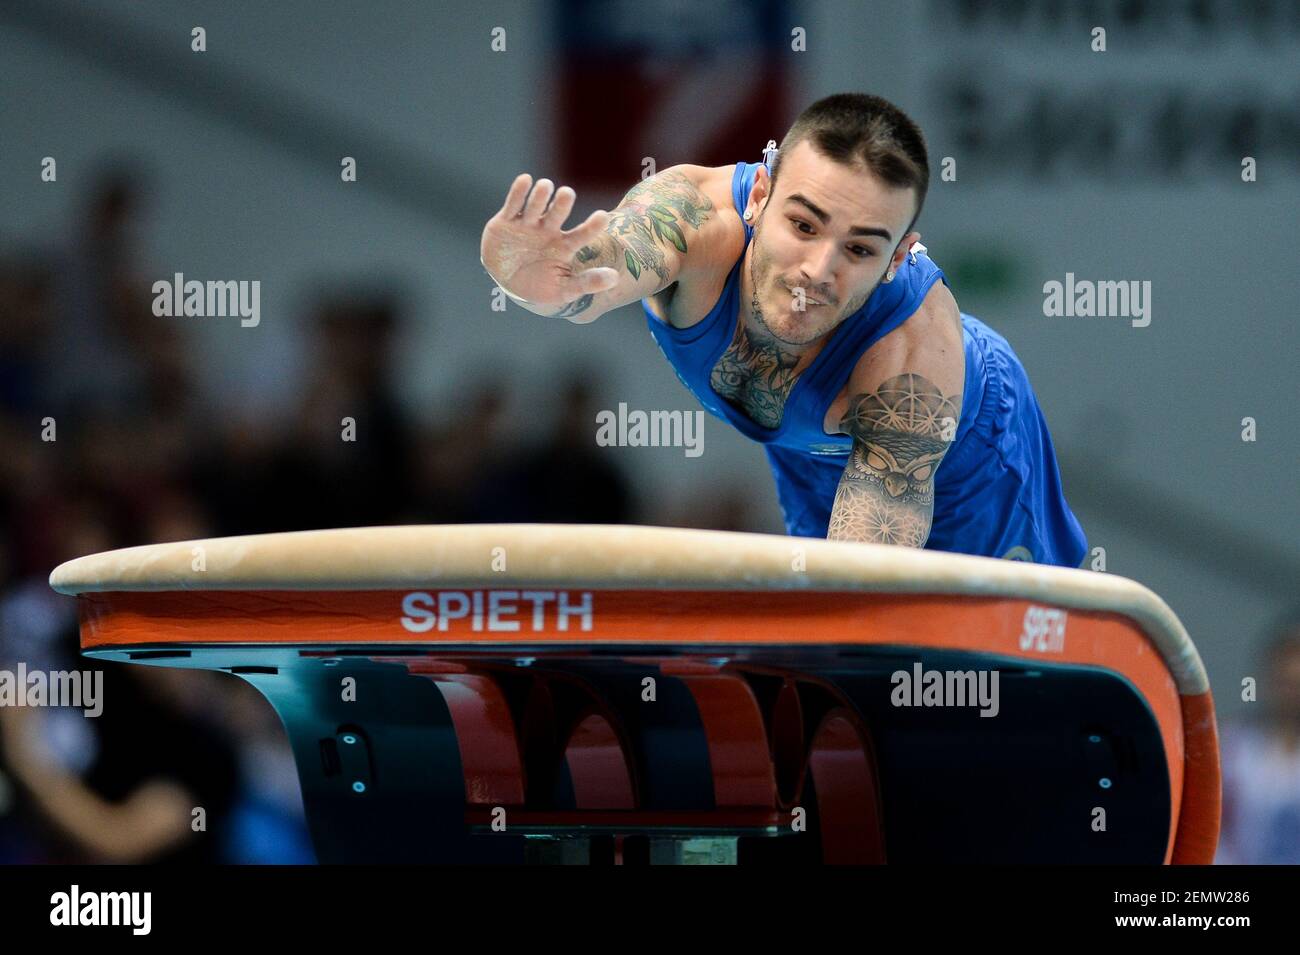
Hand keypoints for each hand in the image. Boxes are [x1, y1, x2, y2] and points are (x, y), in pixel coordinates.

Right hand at [480, 174, 619, 311]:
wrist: (508, 283)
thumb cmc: (541, 286)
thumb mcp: (564, 289)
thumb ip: (588, 283)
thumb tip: (616, 278)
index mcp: (565, 245)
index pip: (581, 234)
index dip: (592, 226)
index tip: (603, 216)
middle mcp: (548, 230)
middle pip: (557, 214)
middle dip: (562, 204)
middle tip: (567, 194)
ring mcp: (528, 224)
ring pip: (535, 206)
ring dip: (540, 197)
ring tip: (546, 186)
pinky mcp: (506, 221)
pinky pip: (513, 205)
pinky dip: (518, 192)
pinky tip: (526, 180)